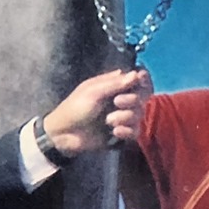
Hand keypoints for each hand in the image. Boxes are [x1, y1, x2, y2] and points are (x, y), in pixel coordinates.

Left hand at [36, 67, 152, 154]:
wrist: (65, 134)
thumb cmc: (75, 108)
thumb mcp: (94, 92)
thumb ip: (116, 84)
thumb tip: (137, 74)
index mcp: (114, 85)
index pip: (138, 78)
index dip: (143, 79)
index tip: (140, 81)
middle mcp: (121, 99)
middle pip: (143, 95)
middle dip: (132, 100)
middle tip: (116, 102)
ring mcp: (122, 116)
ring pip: (139, 114)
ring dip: (125, 117)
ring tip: (108, 121)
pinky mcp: (121, 133)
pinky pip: (135, 131)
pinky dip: (126, 131)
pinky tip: (114, 132)